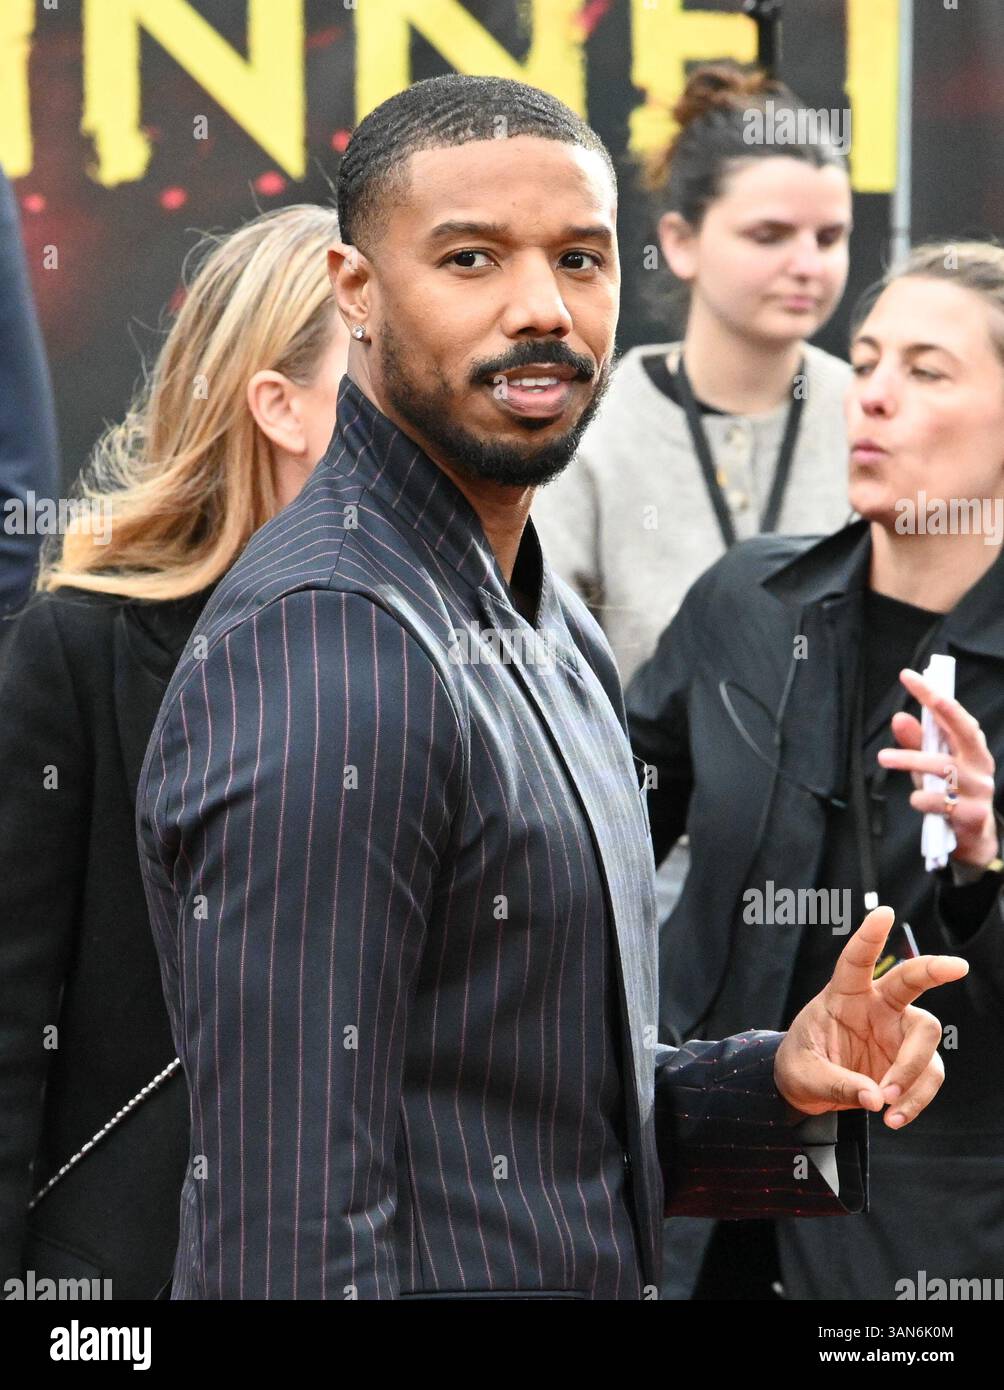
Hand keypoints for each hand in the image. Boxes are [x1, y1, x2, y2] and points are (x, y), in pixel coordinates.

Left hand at [774, 905, 967, 1127]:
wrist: (805, 1090)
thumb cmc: (800, 1066)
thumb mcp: (804, 1074)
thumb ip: (837, 1084)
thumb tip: (875, 1097)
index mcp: (843, 995)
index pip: (856, 961)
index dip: (869, 937)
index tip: (883, 912)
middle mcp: (876, 1006)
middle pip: (911, 982)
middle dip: (934, 970)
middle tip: (958, 967)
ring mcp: (897, 1033)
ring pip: (926, 1038)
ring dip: (912, 1073)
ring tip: (886, 1104)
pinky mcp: (909, 1061)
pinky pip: (928, 1076)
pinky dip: (916, 1099)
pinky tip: (895, 1117)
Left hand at [876, 667, 997, 867]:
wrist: (972, 838)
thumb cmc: (948, 793)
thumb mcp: (929, 766)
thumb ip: (916, 743)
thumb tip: (899, 717)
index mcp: (972, 746)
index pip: (955, 714)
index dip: (933, 693)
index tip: (908, 676)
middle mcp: (980, 763)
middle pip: (964, 731)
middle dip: (941, 711)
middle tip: (916, 698)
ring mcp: (979, 789)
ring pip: (942, 767)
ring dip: (909, 760)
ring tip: (884, 758)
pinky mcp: (971, 814)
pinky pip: (937, 801)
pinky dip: (919, 799)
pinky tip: (917, 801)